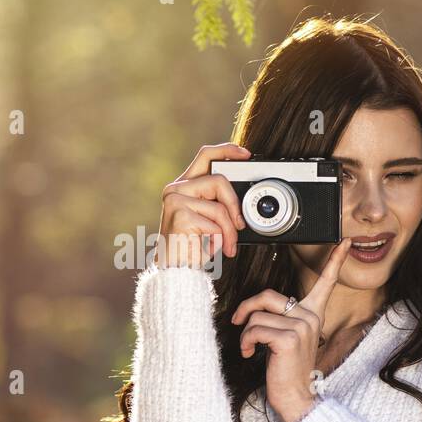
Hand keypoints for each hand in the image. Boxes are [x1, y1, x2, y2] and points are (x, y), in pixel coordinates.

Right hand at [154, 143, 249, 268]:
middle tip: (240, 224)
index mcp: (182, 186)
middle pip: (219, 180)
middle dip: (235, 205)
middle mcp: (175, 189)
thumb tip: (242, 203)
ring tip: (227, 246)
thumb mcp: (208, 220)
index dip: (227, 150)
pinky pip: (215, 224)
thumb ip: (217, 203)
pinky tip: (210, 249)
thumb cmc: (192, 247)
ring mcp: (175, 201)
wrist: (175, 271)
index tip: (246, 154)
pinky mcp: (180, 215)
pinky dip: (220, 240)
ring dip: (230, 231)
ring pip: (220, 207)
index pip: (205, 155)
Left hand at [230, 237, 353, 421]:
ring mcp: (302, 326)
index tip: (344, 241)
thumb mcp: (285, 338)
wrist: (295, 397)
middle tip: (238, 322)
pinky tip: (251, 354)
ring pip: (257, 315)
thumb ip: (279, 318)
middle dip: (246, 308)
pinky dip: (246, 342)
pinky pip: (255, 329)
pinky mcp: (288, 338)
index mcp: (314, 314)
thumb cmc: (286, 369)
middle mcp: (311, 317)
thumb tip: (253, 310)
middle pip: (267, 295)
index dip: (335, 261)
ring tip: (251, 348)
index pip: (326, 282)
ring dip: (246, 333)